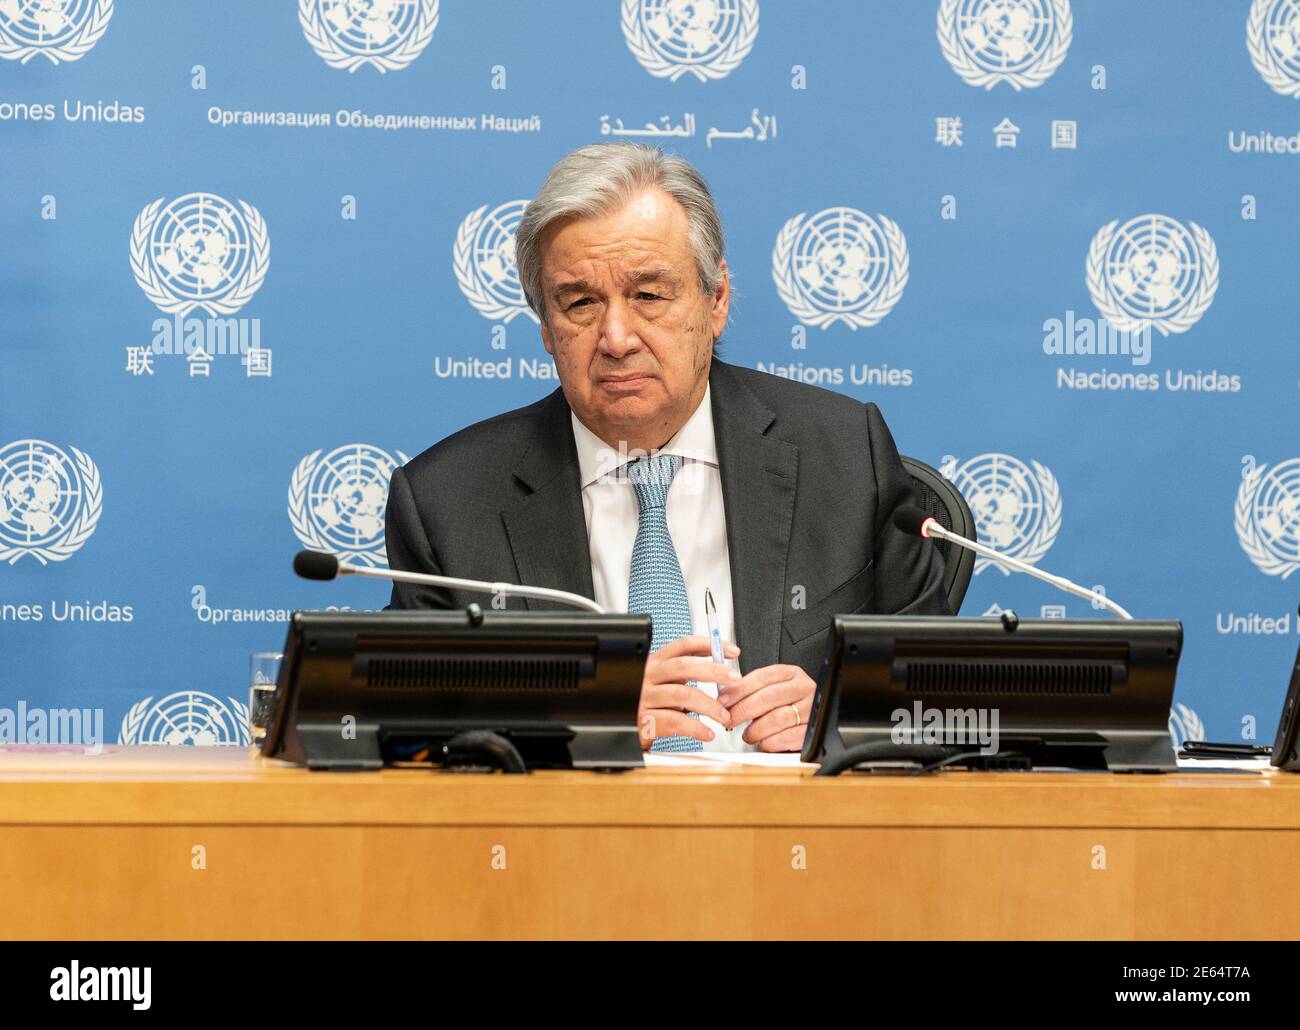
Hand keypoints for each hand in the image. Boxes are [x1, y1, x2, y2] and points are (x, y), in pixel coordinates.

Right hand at [637, 635, 740, 750]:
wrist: (615, 726)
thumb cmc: (643, 703)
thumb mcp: (660, 682)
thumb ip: (681, 674)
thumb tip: (716, 670)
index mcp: (654, 662)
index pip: (684, 645)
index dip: (710, 645)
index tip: (731, 651)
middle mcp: (648, 676)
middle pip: (685, 666)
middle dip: (714, 671)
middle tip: (734, 680)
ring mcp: (644, 697)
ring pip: (683, 695)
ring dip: (709, 706)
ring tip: (723, 716)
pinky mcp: (643, 719)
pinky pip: (675, 721)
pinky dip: (695, 728)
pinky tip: (706, 732)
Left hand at [718, 663, 815, 752]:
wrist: (814, 719)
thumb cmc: (787, 704)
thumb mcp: (772, 689)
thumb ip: (751, 689)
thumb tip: (724, 696)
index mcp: (792, 674)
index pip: (761, 677)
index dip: (738, 690)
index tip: (723, 701)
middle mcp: (804, 688)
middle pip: (767, 698)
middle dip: (742, 711)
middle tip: (730, 720)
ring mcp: (811, 709)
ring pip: (776, 719)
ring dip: (755, 730)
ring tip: (748, 734)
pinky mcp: (811, 731)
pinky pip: (786, 738)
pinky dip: (768, 742)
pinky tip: (762, 742)